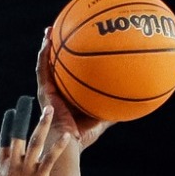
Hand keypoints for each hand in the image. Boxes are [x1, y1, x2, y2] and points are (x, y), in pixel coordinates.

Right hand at [0, 103, 70, 175]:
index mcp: (2, 168)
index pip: (5, 142)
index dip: (8, 127)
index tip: (11, 114)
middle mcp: (13, 164)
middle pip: (17, 135)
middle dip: (22, 117)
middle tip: (26, 102)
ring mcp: (26, 169)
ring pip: (35, 141)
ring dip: (42, 123)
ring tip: (49, 109)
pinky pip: (50, 158)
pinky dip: (58, 146)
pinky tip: (67, 135)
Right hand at [36, 29, 110, 149]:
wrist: (66, 145)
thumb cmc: (82, 137)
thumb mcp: (102, 119)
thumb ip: (113, 110)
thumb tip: (132, 103)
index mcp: (66, 96)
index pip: (67, 75)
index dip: (69, 61)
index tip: (76, 46)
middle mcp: (56, 91)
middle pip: (55, 65)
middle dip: (57, 48)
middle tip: (60, 32)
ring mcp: (47, 91)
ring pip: (45, 64)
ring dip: (46, 46)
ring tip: (49, 30)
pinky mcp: (43, 92)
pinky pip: (42, 70)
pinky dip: (43, 56)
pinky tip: (47, 43)